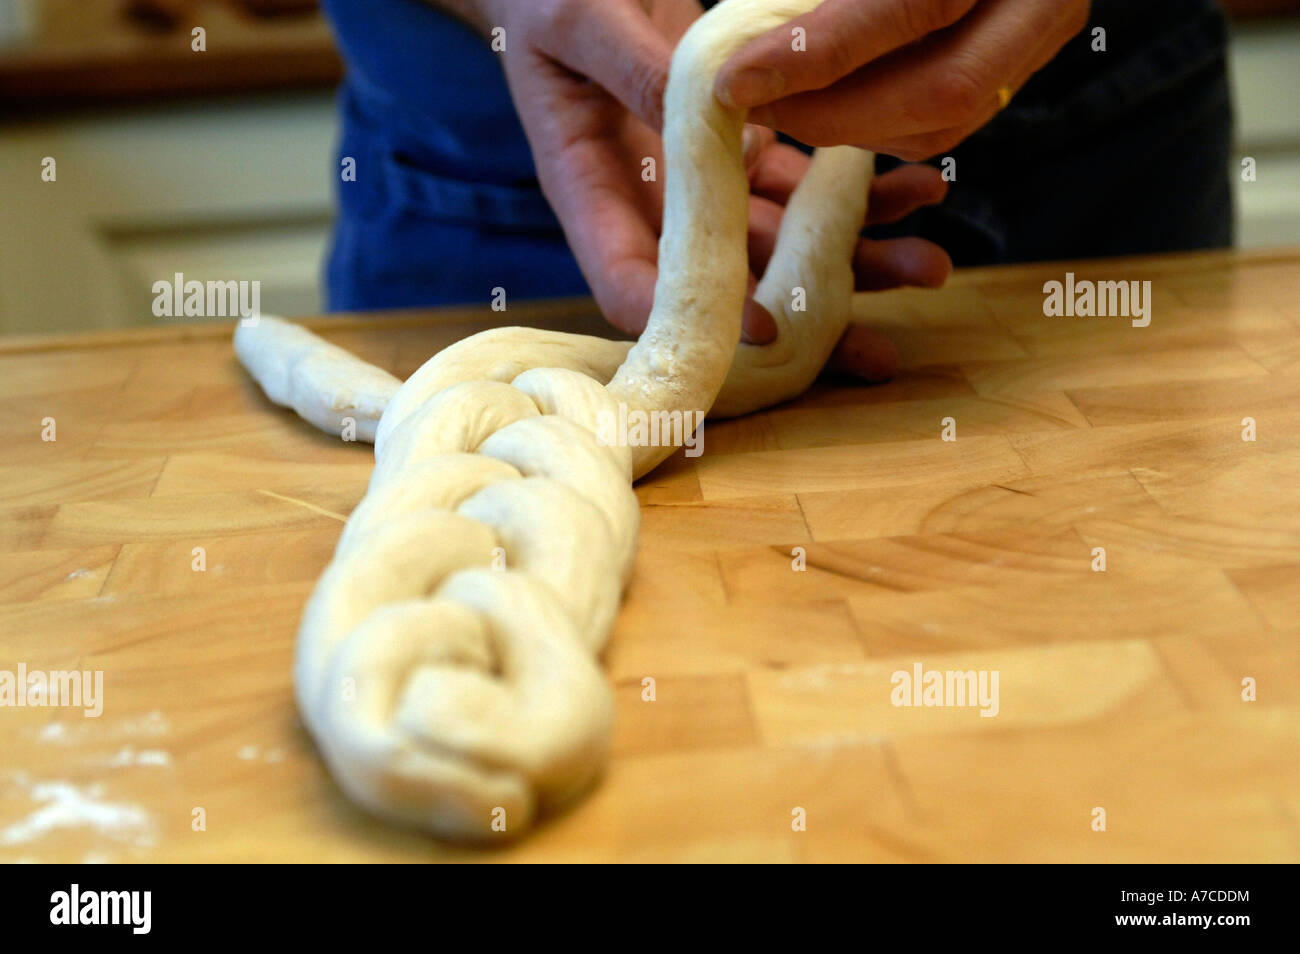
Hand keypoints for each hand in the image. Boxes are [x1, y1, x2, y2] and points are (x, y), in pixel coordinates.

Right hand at [443, 0, 953, 379]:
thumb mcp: (581, 19)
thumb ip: (635, 68)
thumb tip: (707, 113)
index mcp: (591, 190)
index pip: (631, 283)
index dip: (694, 316)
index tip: (762, 333)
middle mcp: (649, 205)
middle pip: (727, 286)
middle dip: (804, 317)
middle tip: (875, 350)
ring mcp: (698, 184)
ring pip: (778, 244)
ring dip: (851, 261)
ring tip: (927, 268)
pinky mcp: (738, 149)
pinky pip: (800, 185)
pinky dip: (856, 194)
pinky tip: (910, 191)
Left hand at [715, 0, 1090, 160]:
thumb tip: (753, 46)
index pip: (907, 8)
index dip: (816, 52)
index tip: (736, 78)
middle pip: (940, 90)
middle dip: (831, 114)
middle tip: (751, 104)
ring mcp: (1043, 31)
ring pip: (945, 122)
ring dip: (849, 126)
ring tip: (776, 102)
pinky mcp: (1024, 60)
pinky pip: (947, 123)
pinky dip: (876, 123)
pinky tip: (822, 103)